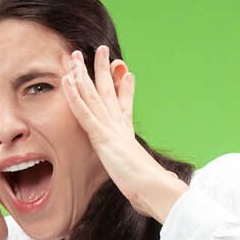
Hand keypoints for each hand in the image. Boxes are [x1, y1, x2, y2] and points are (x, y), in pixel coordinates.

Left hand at [61, 45, 171, 216]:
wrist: (154, 190)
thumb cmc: (154, 188)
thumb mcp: (153, 179)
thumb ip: (160, 177)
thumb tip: (172, 180)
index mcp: (128, 135)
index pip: (125, 105)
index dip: (126, 88)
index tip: (127, 72)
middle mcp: (119, 126)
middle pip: (109, 91)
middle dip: (104, 69)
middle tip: (102, 49)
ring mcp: (110, 129)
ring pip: (93, 95)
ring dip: (83, 73)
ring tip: (75, 55)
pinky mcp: (102, 136)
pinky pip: (84, 112)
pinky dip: (74, 95)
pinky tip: (67, 79)